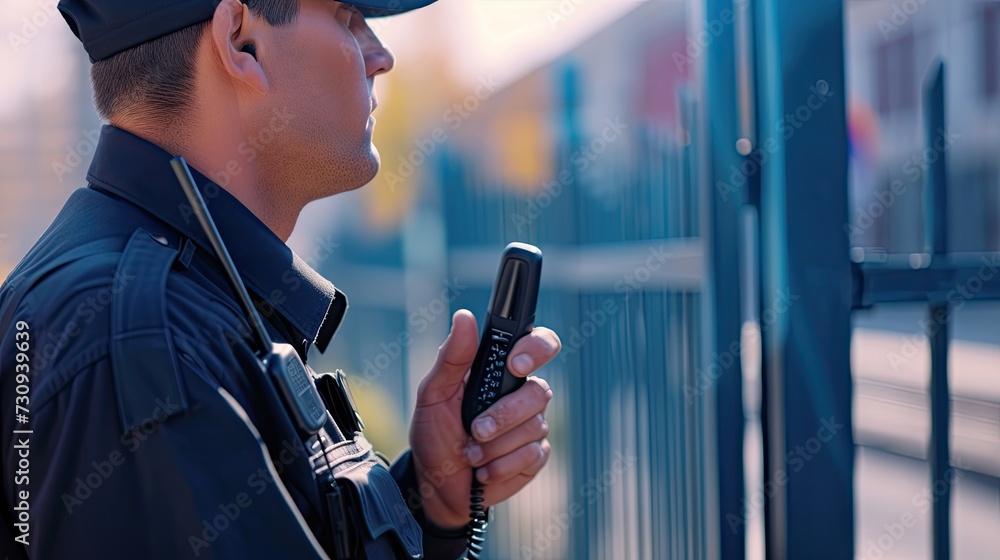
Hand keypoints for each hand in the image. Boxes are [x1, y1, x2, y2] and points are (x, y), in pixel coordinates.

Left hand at [408, 310, 559, 528]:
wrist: (436, 484)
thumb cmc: (435, 433)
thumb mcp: (434, 394)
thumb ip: (452, 357)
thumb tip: (464, 317)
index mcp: (500, 372)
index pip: (538, 345)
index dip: (536, 349)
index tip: (515, 364)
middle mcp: (522, 394)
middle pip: (540, 391)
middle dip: (504, 414)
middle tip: (476, 429)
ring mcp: (532, 425)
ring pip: (534, 426)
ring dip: (495, 445)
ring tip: (471, 453)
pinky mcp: (536, 455)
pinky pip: (532, 455)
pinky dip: (501, 465)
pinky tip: (484, 469)